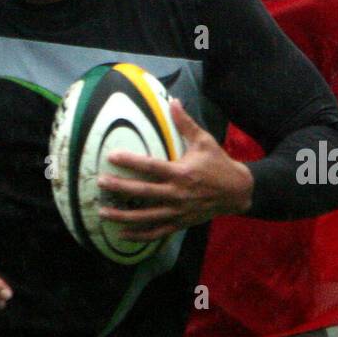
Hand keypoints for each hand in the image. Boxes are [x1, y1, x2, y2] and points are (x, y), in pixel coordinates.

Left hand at [97, 100, 253, 241]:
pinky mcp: (180, 223)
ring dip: (123, 216)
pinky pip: (156, 232)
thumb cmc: (218, 164)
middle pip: (143, 192)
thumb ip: (185, 124)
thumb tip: (173, 101)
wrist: (237, 191)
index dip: (130, 162)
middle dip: (119, 188)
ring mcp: (177, 211)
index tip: (111, 157)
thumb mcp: (204, 141)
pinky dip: (139, 235)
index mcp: (181, 173)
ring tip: (102, 213)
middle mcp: (177, 194)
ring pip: (146, 216)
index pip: (151, 166)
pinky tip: (122, 235)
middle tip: (100, 183)